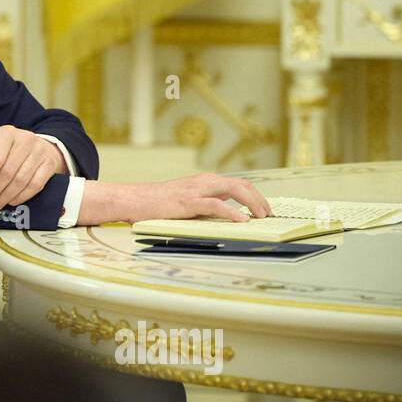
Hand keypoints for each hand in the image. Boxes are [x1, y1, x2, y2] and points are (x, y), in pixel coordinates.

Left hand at [0, 125, 65, 210]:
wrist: (38, 145)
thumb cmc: (8, 147)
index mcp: (7, 133)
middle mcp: (25, 140)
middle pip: (7, 172)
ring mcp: (39, 152)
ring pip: (21, 180)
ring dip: (6, 196)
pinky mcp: (49, 165)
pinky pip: (36, 185)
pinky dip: (22, 196)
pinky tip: (11, 202)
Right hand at [85, 172, 271, 224]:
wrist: (132, 199)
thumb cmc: (156, 204)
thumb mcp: (186, 201)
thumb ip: (204, 202)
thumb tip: (225, 211)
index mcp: (204, 181)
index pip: (238, 184)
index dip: (255, 196)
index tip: (264, 209)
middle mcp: (204, 181)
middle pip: (242, 184)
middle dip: (259, 199)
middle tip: (268, 214)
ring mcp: (196, 190)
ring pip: (234, 189)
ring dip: (252, 202)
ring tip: (262, 216)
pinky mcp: (188, 202)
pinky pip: (216, 205)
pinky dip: (232, 212)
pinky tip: (241, 220)